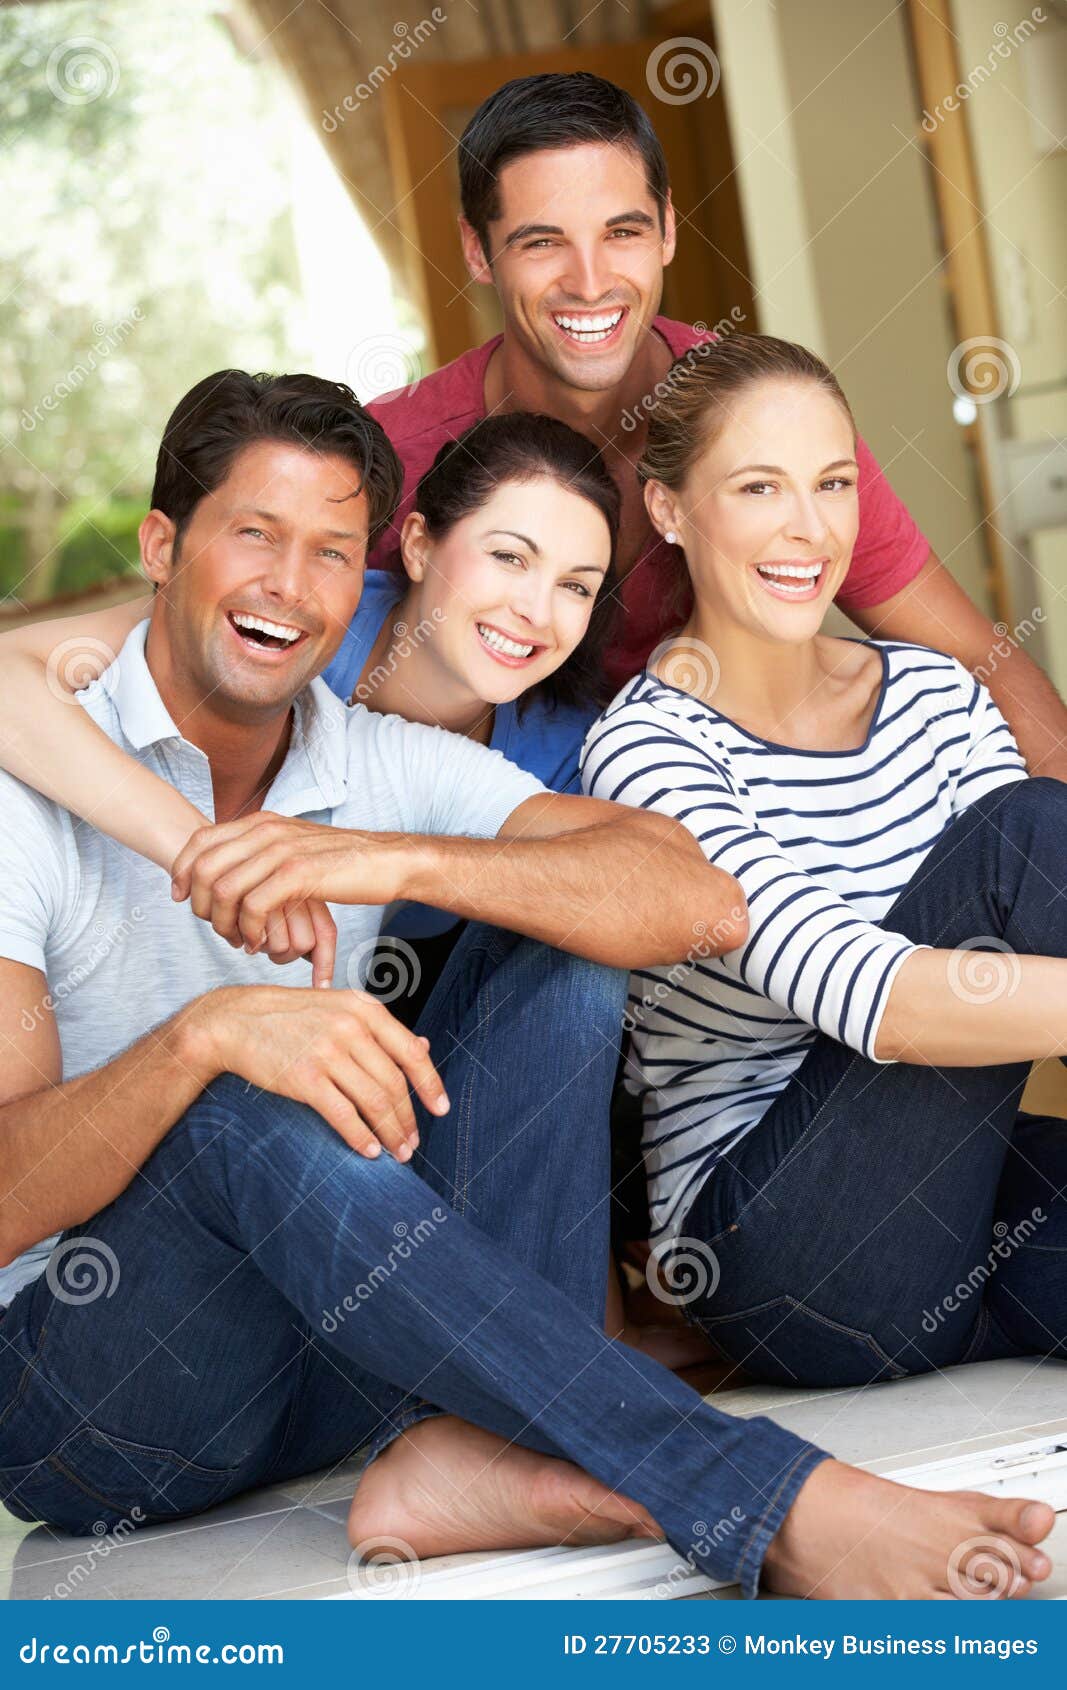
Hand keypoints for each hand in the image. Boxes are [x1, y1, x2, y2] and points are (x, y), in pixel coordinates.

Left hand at [170, 814, 402, 975]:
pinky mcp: (298, 874)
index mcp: (261, 822)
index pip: (200, 841)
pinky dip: (249, 930)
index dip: (181, 871)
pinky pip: (253, 905)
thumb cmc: (343, 861)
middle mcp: (265, 831)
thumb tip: (233, 867)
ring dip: (224, 924)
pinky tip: (259, 942)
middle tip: (216, 928)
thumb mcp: (295, 846)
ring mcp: (281, 851)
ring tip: (240, 940)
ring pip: (223, 890)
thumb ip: (263, 851)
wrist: (387, 860)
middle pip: (203, 868)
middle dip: (198, 905)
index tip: (179, 898)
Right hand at [191, 983, 448, 1159]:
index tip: (440, 1109)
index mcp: (364, 1009)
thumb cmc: (292, 1017)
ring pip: (374, 1101)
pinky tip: (369, 1151)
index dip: (430, 1084)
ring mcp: (327, 1051)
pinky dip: (361, 1137)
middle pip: (393, 1083)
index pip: (410, 1052)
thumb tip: (423, 1046)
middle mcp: (350, 1027)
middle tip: (413, 1143)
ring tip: (398, 1153)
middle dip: (408, 1119)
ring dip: (390, 1133)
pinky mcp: (304, 1077)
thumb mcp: (340, 1009)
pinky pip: (344, 1114)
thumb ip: (379, 1029)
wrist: (235, 1020)